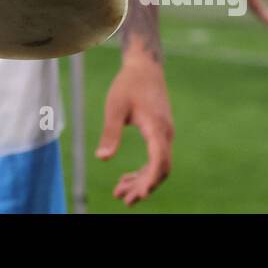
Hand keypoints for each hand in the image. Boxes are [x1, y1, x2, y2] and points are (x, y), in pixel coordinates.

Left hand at [96, 49, 173, 205]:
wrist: (144, 67)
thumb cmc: (128, 84)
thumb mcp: (115, 106)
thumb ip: (110, 132)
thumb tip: (102, 158)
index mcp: (156, 127)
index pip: (160, 160)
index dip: (151, 179)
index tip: (140, 194)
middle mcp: (165, 133)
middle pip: (160, 169)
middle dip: (144, 187)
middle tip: (124, 200)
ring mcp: (164, 134)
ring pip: (158, 166)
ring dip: (142, 181)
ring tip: (120, 193)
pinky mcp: (159, 133)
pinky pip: (156, 158)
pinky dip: (144, 171)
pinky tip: (127, 177)